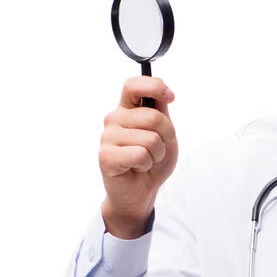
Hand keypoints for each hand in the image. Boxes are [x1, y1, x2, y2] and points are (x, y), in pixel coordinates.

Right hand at [99, 75, 178, 237]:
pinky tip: (138, 168)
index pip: (133, 85)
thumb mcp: (165, 133)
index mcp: (127, 109)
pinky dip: (147, 164)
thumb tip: (164, 93)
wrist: (141, 191)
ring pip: (150, 139)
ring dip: (157, 154)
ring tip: (146, 160)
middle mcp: (114, 119)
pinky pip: (140, 155)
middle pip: (154, 117)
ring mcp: (107, 137)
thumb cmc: (152, 160)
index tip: (170, 97)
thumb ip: (162, 112)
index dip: (154, 87)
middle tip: (157, 149)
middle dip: (166, 136)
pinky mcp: (106, 156)